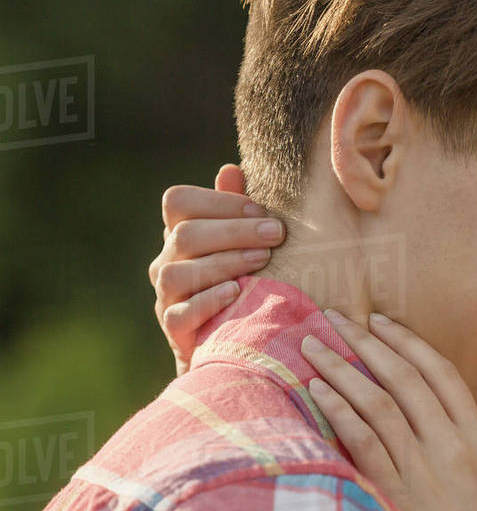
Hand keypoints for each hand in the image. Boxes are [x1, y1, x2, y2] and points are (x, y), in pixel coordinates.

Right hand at [148, 164, 284, 374]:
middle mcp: (166, 260)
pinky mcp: (173, 328)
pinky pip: (180, 313)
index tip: (261, 209)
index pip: (179, 201)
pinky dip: (209, 300)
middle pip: (185, 234)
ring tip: (263, 260)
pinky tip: (237, 292)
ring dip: (225, 262)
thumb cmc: (246, 279)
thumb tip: (230, 169)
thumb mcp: (245, 243)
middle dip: (235, 230)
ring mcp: (166, 295)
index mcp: (180, 232)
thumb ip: (237, 209)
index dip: (218, 201)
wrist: (235, 341)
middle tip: (276, 234)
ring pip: (178, 272)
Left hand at [301, 311, 476, 510]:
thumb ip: (461, 444)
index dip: (408, 342)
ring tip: (314, 345)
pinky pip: (361, 443)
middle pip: (404, 379)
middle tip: (337, 316)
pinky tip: (317, 392)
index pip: (441, 373)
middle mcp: (451, 447)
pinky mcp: (394, 495)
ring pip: (378, 404)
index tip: (381, 319)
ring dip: (342, 370)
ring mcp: (422, 470)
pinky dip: (338, 411)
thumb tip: (425, 414)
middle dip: (367, 343)